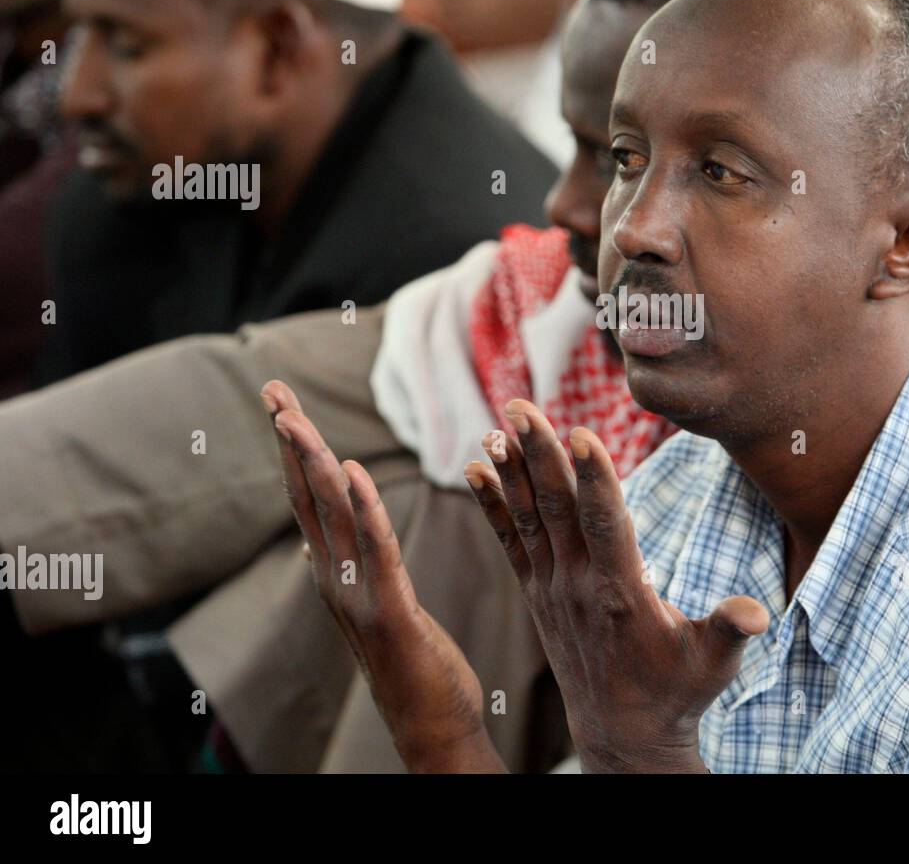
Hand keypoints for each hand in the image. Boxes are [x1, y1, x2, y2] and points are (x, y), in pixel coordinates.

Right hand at [261, 380, 503, 772]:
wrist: (431, 726)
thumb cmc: (414, 662)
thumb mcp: (378, 602)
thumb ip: (353, 564)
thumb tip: (320, 539)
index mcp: (335, 570)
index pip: (308, 497)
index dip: (294, 449)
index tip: (279, 402)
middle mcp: (335, 578)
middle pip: (307, 495)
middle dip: (290, 440)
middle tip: (270, 389)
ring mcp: (356, 595)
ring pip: (331, 516)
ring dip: (313, 462)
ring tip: (293, 417)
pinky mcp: (389, 611)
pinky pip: (374, 549)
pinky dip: (362, 508)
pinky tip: (353, 470)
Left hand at [464, 399, 767, 772]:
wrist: (623, 734)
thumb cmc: (676, 692)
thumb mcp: (711, 665)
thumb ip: (729, 632)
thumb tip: (756, 614)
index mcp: (621, 594)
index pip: (606, 525)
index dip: (594, 479)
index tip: (580, 433)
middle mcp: (578, 586)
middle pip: (557, 508)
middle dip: (538, 455)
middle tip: (520, 407)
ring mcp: (552, 588)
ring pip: (530, 518)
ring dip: (512, 469)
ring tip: (496, 424)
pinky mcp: (538, 593)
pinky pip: (511, 540)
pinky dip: (493, 504)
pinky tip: (475, 468)